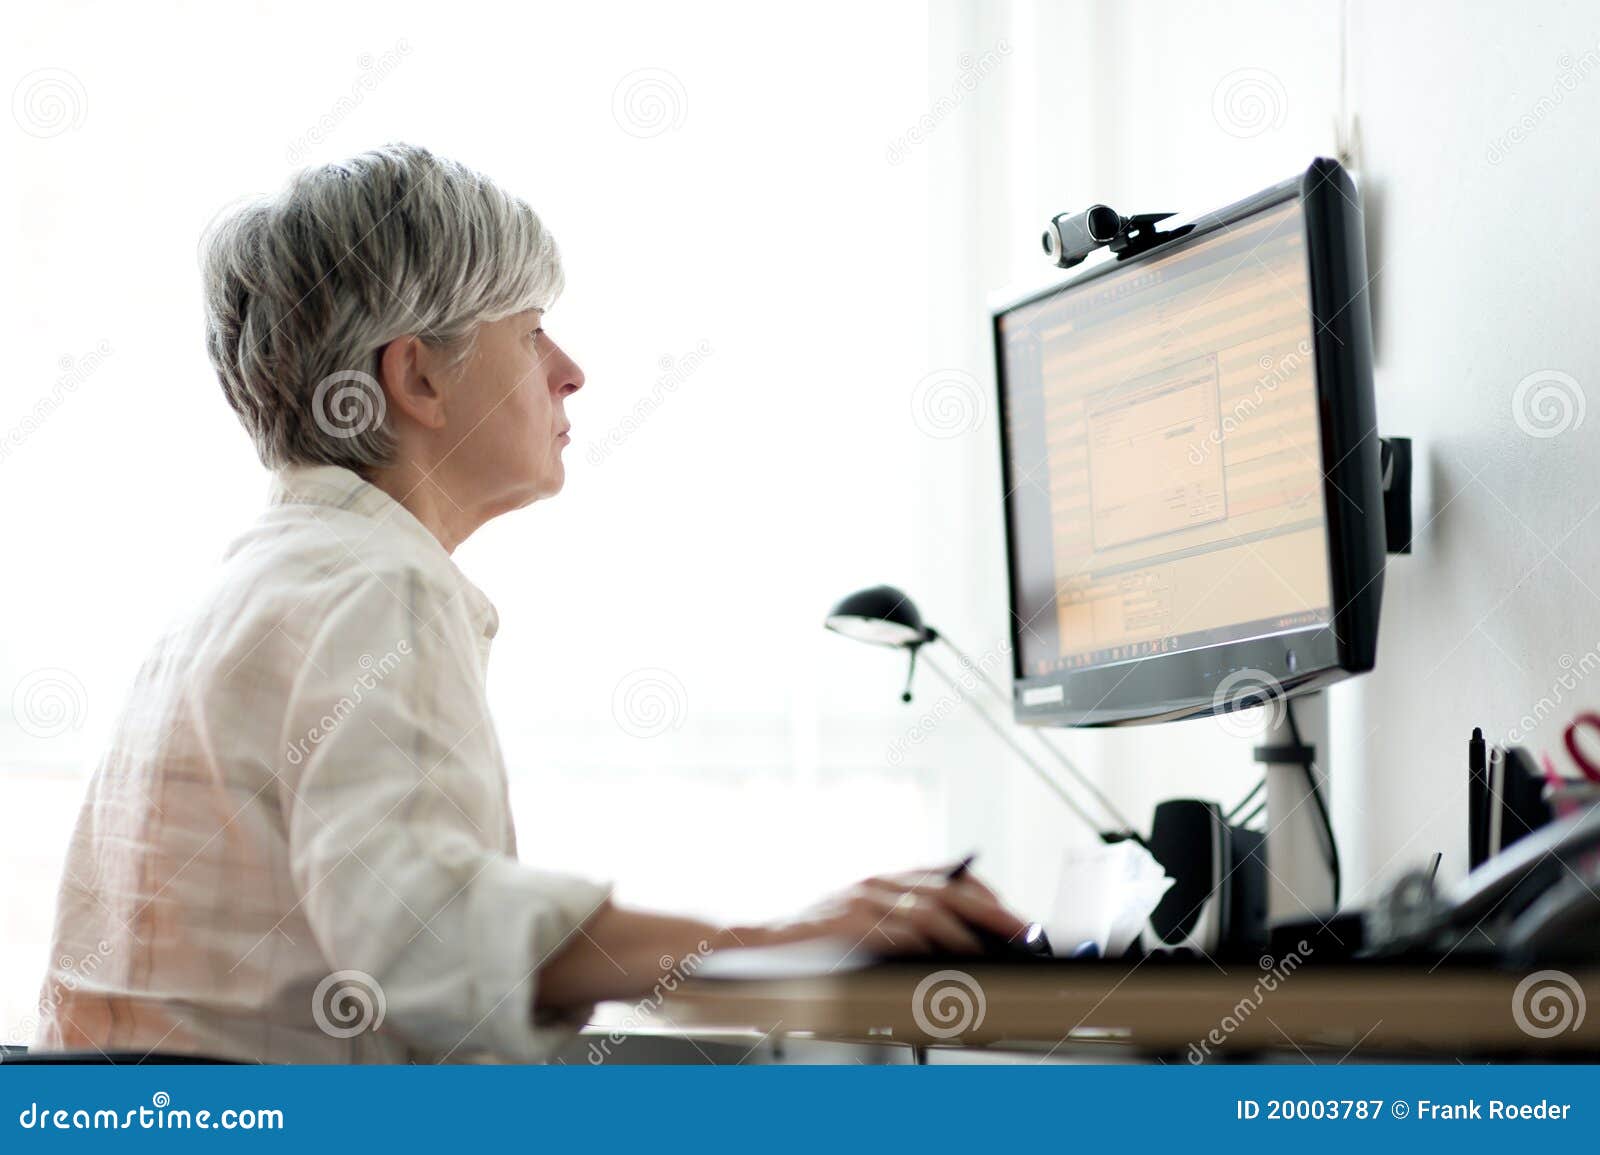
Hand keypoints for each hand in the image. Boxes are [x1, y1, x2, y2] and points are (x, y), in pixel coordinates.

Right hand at [760, 867, 1029, 955]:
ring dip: (967, 932)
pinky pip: (900, 932)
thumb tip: (961, 948)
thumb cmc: (812, 944)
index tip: (1013, 916)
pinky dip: (930, 946)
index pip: (948, 879)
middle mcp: (877, 884)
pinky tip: (949, 958)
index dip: (985, 896)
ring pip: (930, 910)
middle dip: (992, 912)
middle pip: (948, 892)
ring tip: (993, 949)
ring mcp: (863, 902)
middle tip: (1023, 931)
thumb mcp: (862, 924)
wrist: (758, 946)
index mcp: (884, 881)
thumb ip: (902, 927)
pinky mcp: (849, 924)